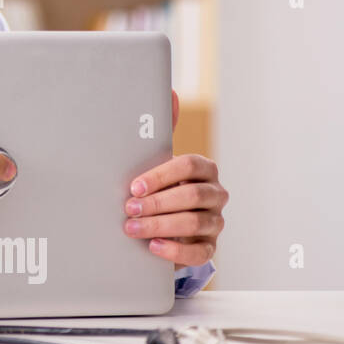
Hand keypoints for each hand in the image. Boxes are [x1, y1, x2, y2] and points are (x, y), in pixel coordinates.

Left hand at [124, 88, 227, 267]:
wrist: (163, 221)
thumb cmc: (158, 186)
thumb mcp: (156, 161)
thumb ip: (163, 131)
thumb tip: (170, 92)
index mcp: (203, 169)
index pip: (191, 166)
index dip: (163, 175)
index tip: (134, 186)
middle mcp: (214, 194)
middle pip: (193, 196)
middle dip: (158, 203)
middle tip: (128, 208)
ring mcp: (214, 222)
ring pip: (195, 223)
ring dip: (160, 225)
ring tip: (132, 228)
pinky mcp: (208, 247)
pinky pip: (199, 251)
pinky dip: (175, 250)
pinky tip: (154, 246)